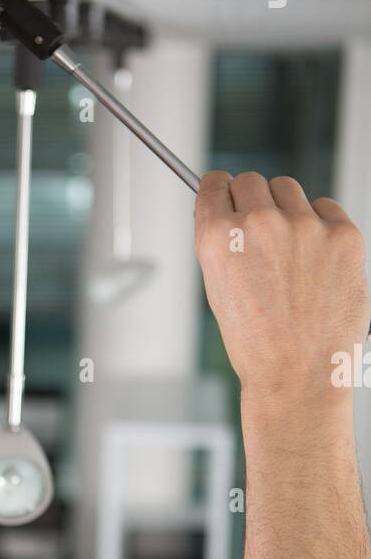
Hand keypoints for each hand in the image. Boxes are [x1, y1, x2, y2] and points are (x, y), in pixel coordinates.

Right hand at [194, 171, 368, 404]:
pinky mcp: (343, 235)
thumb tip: (230, 211)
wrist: (297, 377)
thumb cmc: (257, 344)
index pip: (214, 183)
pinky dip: (320, 226)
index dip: (220, 192)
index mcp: (218, 238)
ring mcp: (304, 227)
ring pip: (289, 189)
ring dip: (286, 210)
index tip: (227, 196)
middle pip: (252, 181)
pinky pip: (327, 208)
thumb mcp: (218, 290)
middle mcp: (259, 224)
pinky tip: (315, 261)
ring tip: (289, 254)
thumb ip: (221, 244)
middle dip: (252, 202)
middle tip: (260, 235)